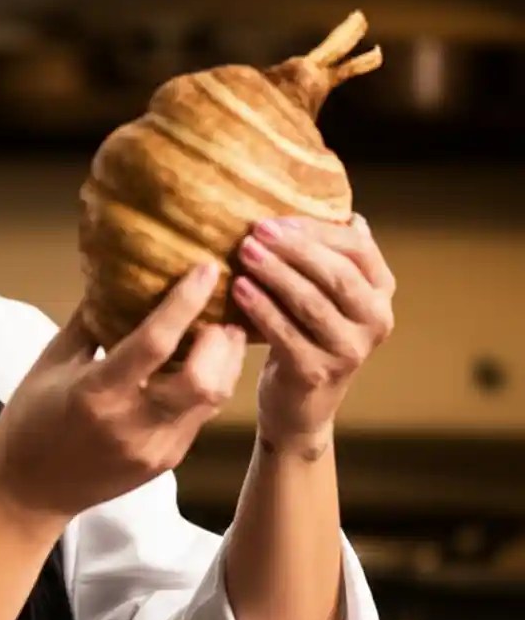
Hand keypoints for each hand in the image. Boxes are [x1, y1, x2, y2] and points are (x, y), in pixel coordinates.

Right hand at [0, 262, 247, 522]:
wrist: (28, 492)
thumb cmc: (31, 421)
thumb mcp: (51, 363)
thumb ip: (89, 321)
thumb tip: (117, 276)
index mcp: (95, 394)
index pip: (154, 343)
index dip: (185, 303)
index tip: (204, 269)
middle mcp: (131, 424)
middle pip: (204, 380)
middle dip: (220, 340)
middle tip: (218, 313)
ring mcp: (153, 448)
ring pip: (213, 399)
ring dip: (224, 363)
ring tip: (219, 334)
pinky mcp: (164, 461)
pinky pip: (200, 417)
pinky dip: (206, 386)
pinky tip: (201, 366)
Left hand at [233, 214, 396, 454]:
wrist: (300, 404)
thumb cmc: (308, 335)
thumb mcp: (329, 297)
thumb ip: (336, 258)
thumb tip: (352, 215)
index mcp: (381, 293)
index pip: (357, 249)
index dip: (316, 230)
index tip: (276, 219)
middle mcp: (376, 320)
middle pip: (337, 274)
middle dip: (294, 248)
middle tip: (256, 231)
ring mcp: (349, 349)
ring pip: (311, 302)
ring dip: (275, 273)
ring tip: (244, 253)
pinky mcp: (317, 371)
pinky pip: (286, 333)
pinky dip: (261, 308)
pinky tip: (239, 289)